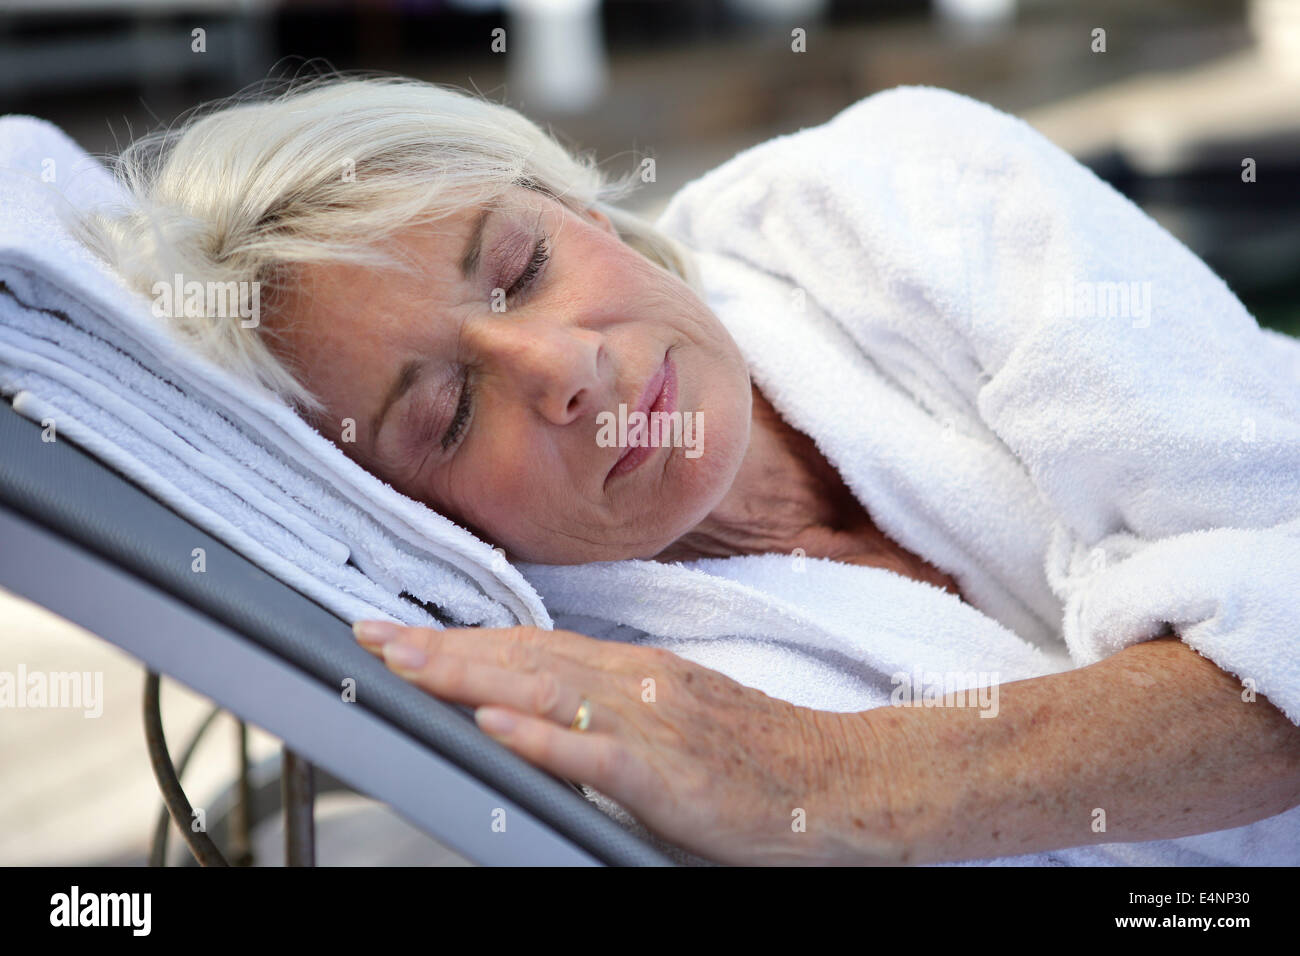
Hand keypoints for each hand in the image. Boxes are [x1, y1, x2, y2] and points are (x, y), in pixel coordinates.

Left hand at [353, 621, 901, 864]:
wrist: (846, 779)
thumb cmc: (762, 756)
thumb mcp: (675, 720)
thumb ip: (609, 711)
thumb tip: (539, 711)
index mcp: (634, 672)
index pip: (531, 644)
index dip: (461, 637)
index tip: (401, 632)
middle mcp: (637, 683)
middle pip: (525, 655)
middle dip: (442, 647)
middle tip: (371, 635)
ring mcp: (655, 723)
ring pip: (548, 690)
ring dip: (470, 676)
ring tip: (408, 665)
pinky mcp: (674, 775)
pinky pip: (598, 752)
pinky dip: (542, 735)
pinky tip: (496, 725)